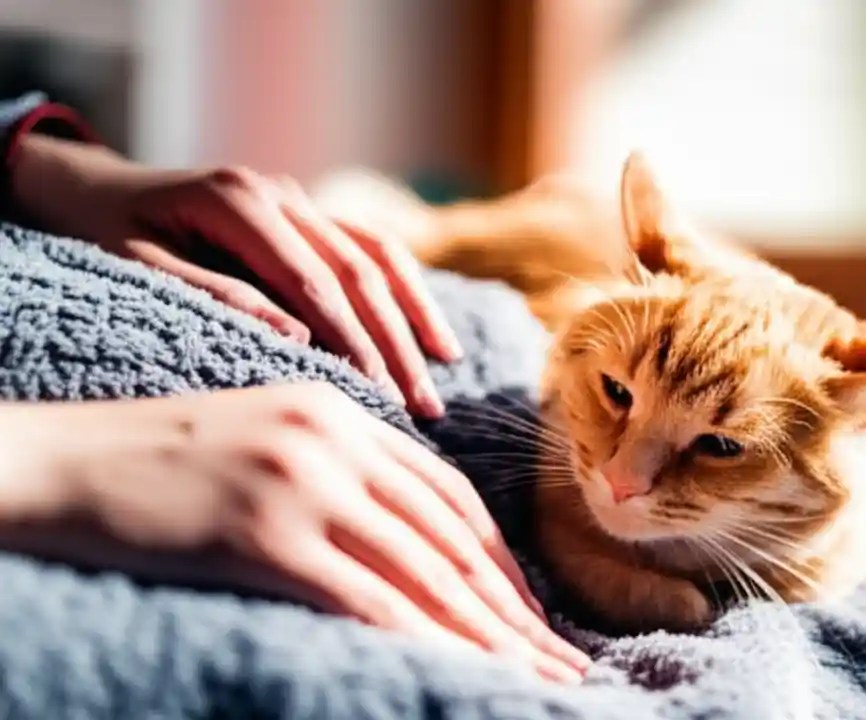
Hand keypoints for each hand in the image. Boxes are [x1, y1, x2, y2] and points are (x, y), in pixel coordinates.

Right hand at [0, 384, 588, 682]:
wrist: (62, 463)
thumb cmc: (157, 463)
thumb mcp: (263, 445)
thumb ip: (336, 471)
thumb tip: (401, 532)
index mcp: (341, 417)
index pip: (448, 495)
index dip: (499, 559)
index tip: (532, 610)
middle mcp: (335, 443)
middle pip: (451, 536)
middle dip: (514, 607)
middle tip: (561, 656)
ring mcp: (303, 486)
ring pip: (424, 571)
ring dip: (488, 633)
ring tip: (534, 675)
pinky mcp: (266, 536)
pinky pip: (366, 597)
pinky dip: (423, 639)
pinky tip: (459, 669)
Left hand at [9, 135, 456, 416]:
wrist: (93, 187)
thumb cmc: (105, 233)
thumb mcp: (140, 267)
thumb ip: (217, 296)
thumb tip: (298, 340)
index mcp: (238, 199)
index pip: (315, 280)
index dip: (354, 340)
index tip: (384, 397)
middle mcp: (281, 191)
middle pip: (360, 271)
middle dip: (397, 342)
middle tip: (425, 406)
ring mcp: (301, 199)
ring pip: (381, 256)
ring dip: (416, 316)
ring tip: (444, 374)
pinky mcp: (311, 215)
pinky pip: (374, 251)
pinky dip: (408, 293)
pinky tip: (434, 336)